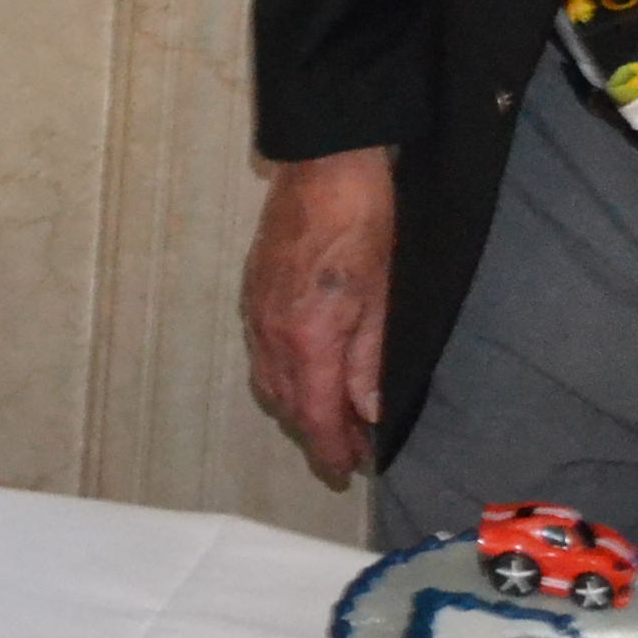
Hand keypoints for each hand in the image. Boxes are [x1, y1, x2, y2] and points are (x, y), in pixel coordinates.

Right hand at [242, 146, 397, 484]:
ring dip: (295, 407)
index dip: (330, 449)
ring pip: (268, 379)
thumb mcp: (384, 297)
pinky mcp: (253, 289)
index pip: (315, 415)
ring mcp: (256, 309)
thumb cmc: (363, 224)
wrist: (324, 164)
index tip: (346, 473)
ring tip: (326, 417)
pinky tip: (303, 370)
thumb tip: (365, 412)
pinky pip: (261, 351)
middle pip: (285, 404)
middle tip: (345, 453)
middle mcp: (271, 332)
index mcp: (306, 340)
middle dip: (313, 434)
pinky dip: (281, 375)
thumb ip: (371, 361)